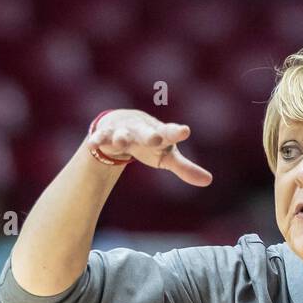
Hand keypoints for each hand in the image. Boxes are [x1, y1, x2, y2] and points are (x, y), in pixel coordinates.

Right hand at [88, 109, 212, 185]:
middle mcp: (142, 131)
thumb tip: (209, 181)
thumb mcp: (167, 156)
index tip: (184, 131)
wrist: (124, 122)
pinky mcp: (106, 134)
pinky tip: (92, 143)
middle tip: (156, 138)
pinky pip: (101, 137)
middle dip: (150, 136)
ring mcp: (124, 131)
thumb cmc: (151, 143)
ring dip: (121, 137)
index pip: (171, 133)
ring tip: (120, 142)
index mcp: (160, 135)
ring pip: (122, 135)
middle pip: (147, 134)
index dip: (177, 133)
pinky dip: (97, 140)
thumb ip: (186, 168)